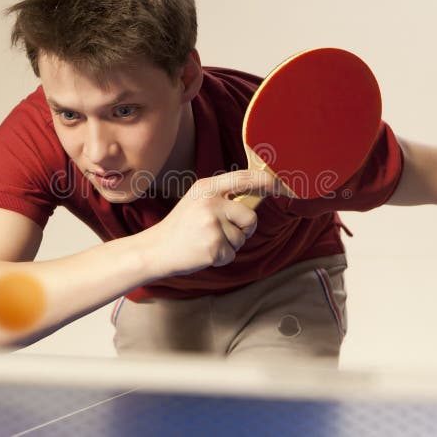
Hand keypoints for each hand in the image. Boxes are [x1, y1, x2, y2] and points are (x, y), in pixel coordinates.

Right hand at [143, 170, 282, 278]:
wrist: (157, 249)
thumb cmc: (182, 226)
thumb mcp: (198, 200)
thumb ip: (222, 195)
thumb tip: (257, 192)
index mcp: (206, 188)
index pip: (243, 179)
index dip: (264, 181)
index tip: (279, 186)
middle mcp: (210, 203)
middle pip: (250, 217)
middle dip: (244, 228)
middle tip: (222, 231)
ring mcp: (212, 225)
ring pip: (242, 238)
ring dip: (229, 244)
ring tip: (207, 240)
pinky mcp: (214, 247)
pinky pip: (233, 253)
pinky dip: (222, 257)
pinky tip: (204, 251)